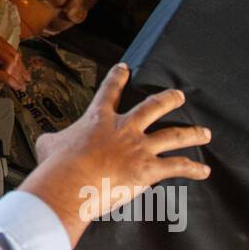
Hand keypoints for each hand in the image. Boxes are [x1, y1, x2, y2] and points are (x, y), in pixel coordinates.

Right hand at [19, 64, 210, 246]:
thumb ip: (51, 139)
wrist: (71, 181)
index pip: (109, 91)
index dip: (118, 77)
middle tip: (178, 96)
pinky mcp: (148, 170)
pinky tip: (204, 171)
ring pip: (173, 135)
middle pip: (153, 107)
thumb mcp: (47, 145)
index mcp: (99, 119)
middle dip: (168, 100)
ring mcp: (139, 148)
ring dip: (191, 133)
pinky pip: (177, 167)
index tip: (125, 68)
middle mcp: (124, 128)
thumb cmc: (57, 165)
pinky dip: (193, 169)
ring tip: (204, 132)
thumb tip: (44, 142)